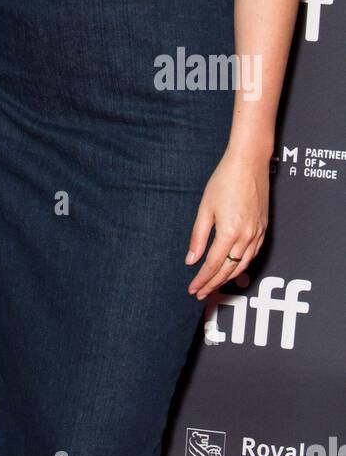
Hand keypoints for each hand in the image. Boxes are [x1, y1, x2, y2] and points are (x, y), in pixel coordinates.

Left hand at [185, 149, 268, 299]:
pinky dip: (241, 266)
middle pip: (228, 270)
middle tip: (199, 293)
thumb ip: (198, 236)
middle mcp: (246, 237)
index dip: (201, 280)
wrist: (249, 162)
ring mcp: (257, 233)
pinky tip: (233, 268)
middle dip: (213, 284)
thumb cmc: (224, 180)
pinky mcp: (263, 228)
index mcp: (229, 232)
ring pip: (243, 266)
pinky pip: (253, 255)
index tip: (192, 290)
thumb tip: (191, 260)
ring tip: (213, 285)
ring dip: (227, 278)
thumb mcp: (205, 208)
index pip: (213, 265)